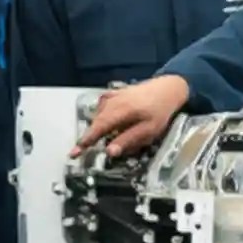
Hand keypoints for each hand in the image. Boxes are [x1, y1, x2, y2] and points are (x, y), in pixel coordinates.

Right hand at [70, 75, 189, 157]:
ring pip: (99, 116)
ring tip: (105, 136)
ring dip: (99, 128)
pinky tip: (110, 122)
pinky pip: (102, 108)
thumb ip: (128, 140)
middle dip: (90, 137)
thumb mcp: (148, 131)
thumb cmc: (160, 110)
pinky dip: (103, 117)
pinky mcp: (114, 94)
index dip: (85, 142)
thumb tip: (110, 152)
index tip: (74, 153)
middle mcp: (113, 102)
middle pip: (95, 123)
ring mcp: (112, 96)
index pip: (97, 129)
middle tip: (84, 150)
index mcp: (120, 111)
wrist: (168, 89)